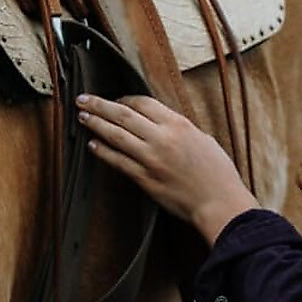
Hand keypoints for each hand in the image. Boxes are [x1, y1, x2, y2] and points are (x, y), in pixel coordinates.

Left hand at [75, 94, 258, 244]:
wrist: (219, 202)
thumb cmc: (217, 172)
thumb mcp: (202, 139)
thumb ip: (179, 129)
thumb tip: (160, 123)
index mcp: (178, 125)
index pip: (143, 103)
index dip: (125, 99)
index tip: (116, 100)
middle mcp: (162, 139)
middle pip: (123, 115)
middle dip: (99, 105)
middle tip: (82, 99)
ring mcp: (151, 160)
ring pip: (115, 136)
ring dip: (96, 124)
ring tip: (82, 117)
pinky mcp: (145, 180)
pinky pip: (118, 162)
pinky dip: (103, 152)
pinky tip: (93, 145)